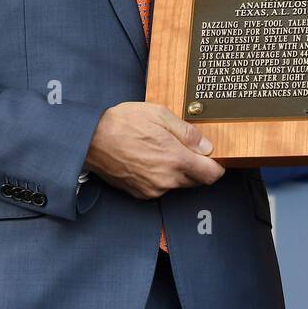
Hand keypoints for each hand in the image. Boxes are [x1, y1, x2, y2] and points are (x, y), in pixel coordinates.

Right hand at [85, 102, 223, 198]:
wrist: (90, 140)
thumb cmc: (124, 122)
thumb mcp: (160, 115)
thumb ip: (188, 133)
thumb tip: (208, 147)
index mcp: (175, 160)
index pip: (211, 175)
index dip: (217, 166)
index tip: (215, 157)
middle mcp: (166, 180)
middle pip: (196, 181)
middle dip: (198, 167)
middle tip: (187, 148)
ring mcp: (152, 189)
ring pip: (178, 184)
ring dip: (179, 172)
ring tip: (164, 150)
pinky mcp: (140, 193)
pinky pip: (161, 188)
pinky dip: (163, 177)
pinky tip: (151, 159)